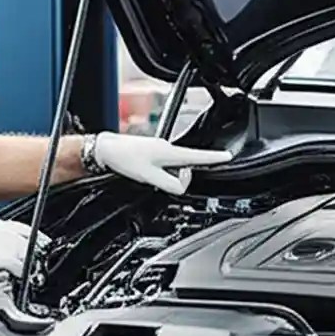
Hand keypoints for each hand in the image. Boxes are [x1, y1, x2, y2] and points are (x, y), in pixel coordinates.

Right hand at [0, 218, 50, 286]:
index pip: (21, 229)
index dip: (32, 240)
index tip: (36, 248)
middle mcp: (0, 230)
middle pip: (28, 240)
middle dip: (34, 252)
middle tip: (37, 263)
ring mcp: (2, 243)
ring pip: (27, 253)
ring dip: (28, 265)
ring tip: (28, 274)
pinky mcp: (2, 258)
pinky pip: (21, 266)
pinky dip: (23, 274)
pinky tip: (21, 279)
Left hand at [93, 132, 232, 194]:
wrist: (106, 150)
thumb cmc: (124, 159)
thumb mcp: (149, 177)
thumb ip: (170, 184)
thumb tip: (182, 186)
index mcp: (169, 153)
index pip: (197, 156)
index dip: (215, 157)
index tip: (228, 156)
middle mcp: (167, 148)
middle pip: (185, 167)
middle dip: (179, 177)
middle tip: (158, 181)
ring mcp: (160, 149)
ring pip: (173, 167)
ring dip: (166, 175)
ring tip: (146, 175)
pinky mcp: (154, 152)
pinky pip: (164, 165)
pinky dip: (160, 172)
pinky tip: (146, 172)